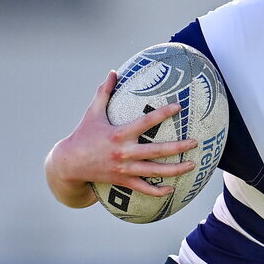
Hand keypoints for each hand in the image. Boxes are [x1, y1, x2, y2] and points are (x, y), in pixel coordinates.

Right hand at [45, 71, 197, 206]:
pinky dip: (157, 191)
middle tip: (195, 142)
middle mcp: (124, 153)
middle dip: (178, 147)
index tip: (179, 106)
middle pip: (156, 151)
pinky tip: (172, 189)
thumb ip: (103, 92)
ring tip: (192, 165)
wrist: (68, 164)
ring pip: (154, 171)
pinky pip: (143, 188)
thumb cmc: (83, 135)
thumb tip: (113, 72)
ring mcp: (124, 169)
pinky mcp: (122, 181)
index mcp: (119, 134)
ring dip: (175, 170)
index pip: (146, 122)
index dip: (163, 113)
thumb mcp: (92, 113)